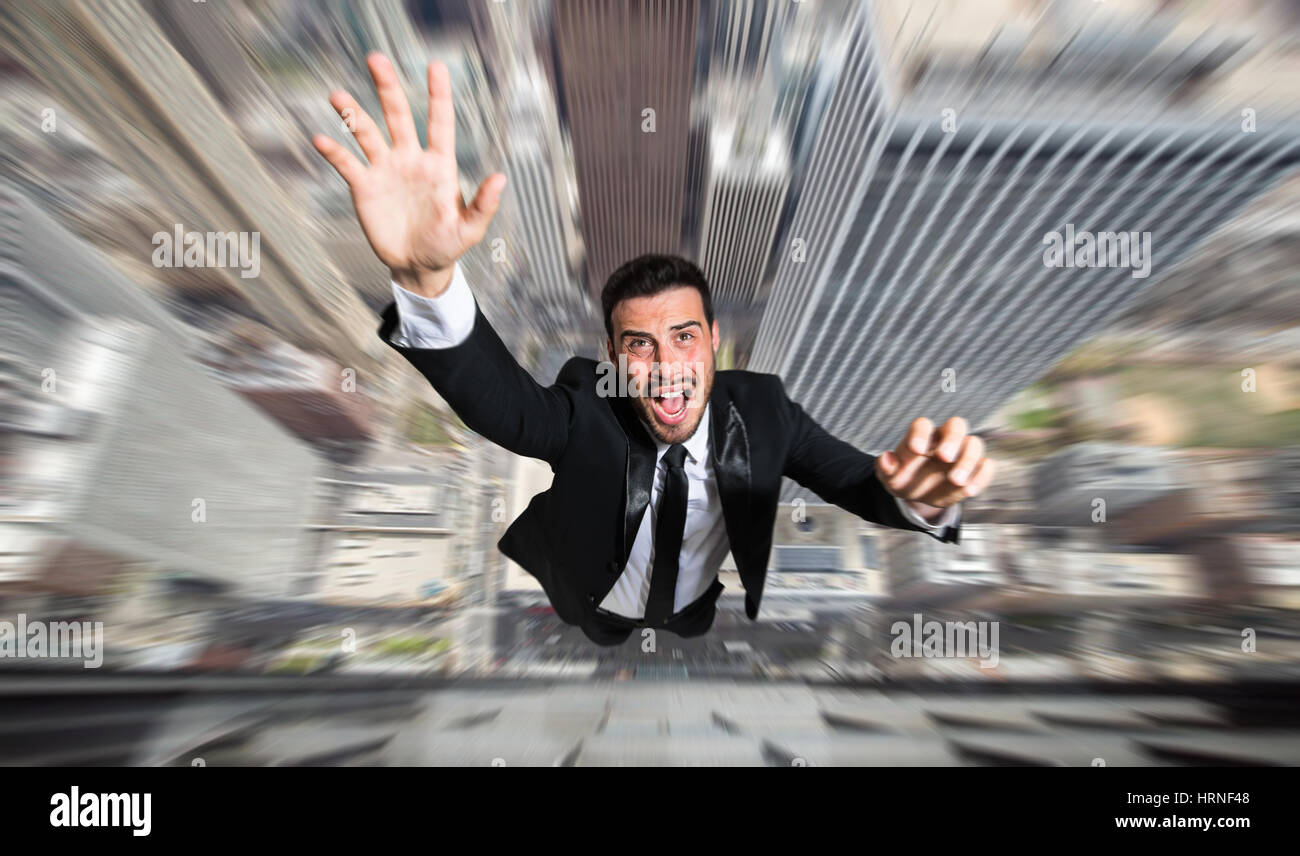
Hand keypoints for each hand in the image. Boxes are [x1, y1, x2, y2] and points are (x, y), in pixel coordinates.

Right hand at [312, 53, 505, 296]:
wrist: (418, 266)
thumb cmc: (448, 246)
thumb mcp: (469, 230)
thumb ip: (483, 205)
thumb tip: (501, 178)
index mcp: (438, 164)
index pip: (439, 122)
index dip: (438, 95)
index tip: (436, 66)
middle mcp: (410, 159)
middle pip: (398, 115)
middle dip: (388, 88)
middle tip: (376, 59)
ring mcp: (386, 170)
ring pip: (367, 133)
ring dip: (352, 114)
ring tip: (337, 96)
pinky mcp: (364, 187)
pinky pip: (348, 164)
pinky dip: (335, 152)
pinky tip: (322, 139)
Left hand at [875, 417, 994, 510]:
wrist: (918, 495)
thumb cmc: (903, 478)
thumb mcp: (889, 478)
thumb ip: (885, 468)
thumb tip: (885, 458)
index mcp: (921, 436)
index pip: (923, 425)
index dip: (920, 433)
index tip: (916, 450)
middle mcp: (944, 439)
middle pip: (956, 425)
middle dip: (952, 439)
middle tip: (944, 458)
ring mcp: (962, 453)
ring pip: (974, 444)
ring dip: (968, 461)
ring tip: (956, 481)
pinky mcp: (975, 470)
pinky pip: (986, 465)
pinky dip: (981, 475)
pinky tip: (969, 490)